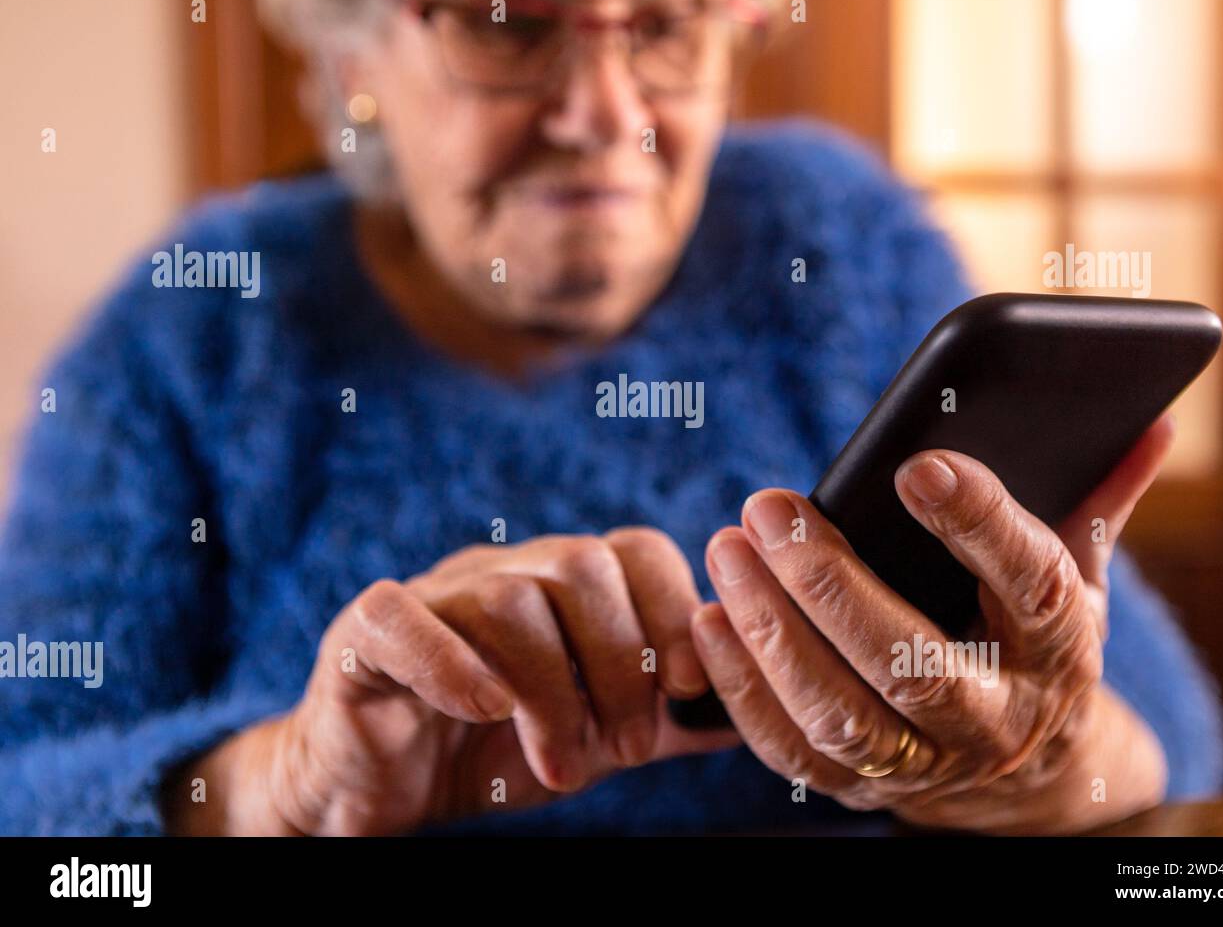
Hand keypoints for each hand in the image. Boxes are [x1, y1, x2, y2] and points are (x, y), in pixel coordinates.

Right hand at [165, 529, 735, 834]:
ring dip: (550, 692)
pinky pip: (403, 619)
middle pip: (579, 567)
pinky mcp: (365, 636)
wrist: (382, 789)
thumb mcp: (591, 735)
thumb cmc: (490, 751)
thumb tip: (739, 715)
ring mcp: (432, 597)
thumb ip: (658, 721)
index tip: (685, 685)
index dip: (671, 606)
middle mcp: (500, 573)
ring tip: (565, 767)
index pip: (632, 549)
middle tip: (628, 749)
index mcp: (558, 584)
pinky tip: (488, 710)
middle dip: (618, 665)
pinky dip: (450, 662)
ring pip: (507, 600)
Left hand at [694, 416, 1176, 833]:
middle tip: (767, 506)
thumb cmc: (1036, 642)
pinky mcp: (864, 789)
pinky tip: (710, 618)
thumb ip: (1097, 500)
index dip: (978, 521)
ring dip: (771, 632)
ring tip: (727, 549)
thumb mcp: (1079, 577)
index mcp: (1057, 646)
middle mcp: (995, 715)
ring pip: (840, 712)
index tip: (918, 464)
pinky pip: (793, 751)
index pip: (1027, 580)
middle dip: (829, 581)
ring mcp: (926, 763)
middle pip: (908, 659)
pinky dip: (743, 689)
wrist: (1031, 774)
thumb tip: (1147, 423)